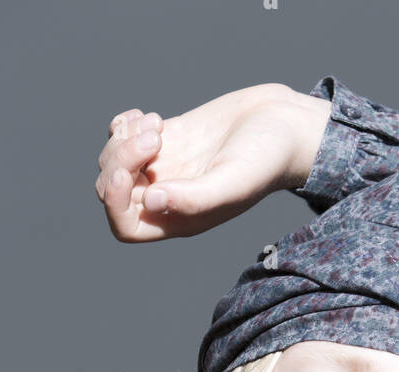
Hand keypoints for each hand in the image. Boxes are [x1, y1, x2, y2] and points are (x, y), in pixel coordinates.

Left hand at [94, 84, 331, 241]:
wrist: (284, 124)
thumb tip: (152, 201)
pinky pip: (124, 136)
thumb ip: (194, 198)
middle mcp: (169, 197)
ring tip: (157, 125)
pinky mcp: (167, 139)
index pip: (125, 226)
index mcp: (182, 219)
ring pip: (115, 160)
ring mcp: (166, 167)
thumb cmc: (267, 159)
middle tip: (155, 137)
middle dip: (121, 160)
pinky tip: (150, 117)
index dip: (114, 202)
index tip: (127, 172)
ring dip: (125, 138)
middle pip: (114, 189)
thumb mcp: (234, 181)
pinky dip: (125, 124)